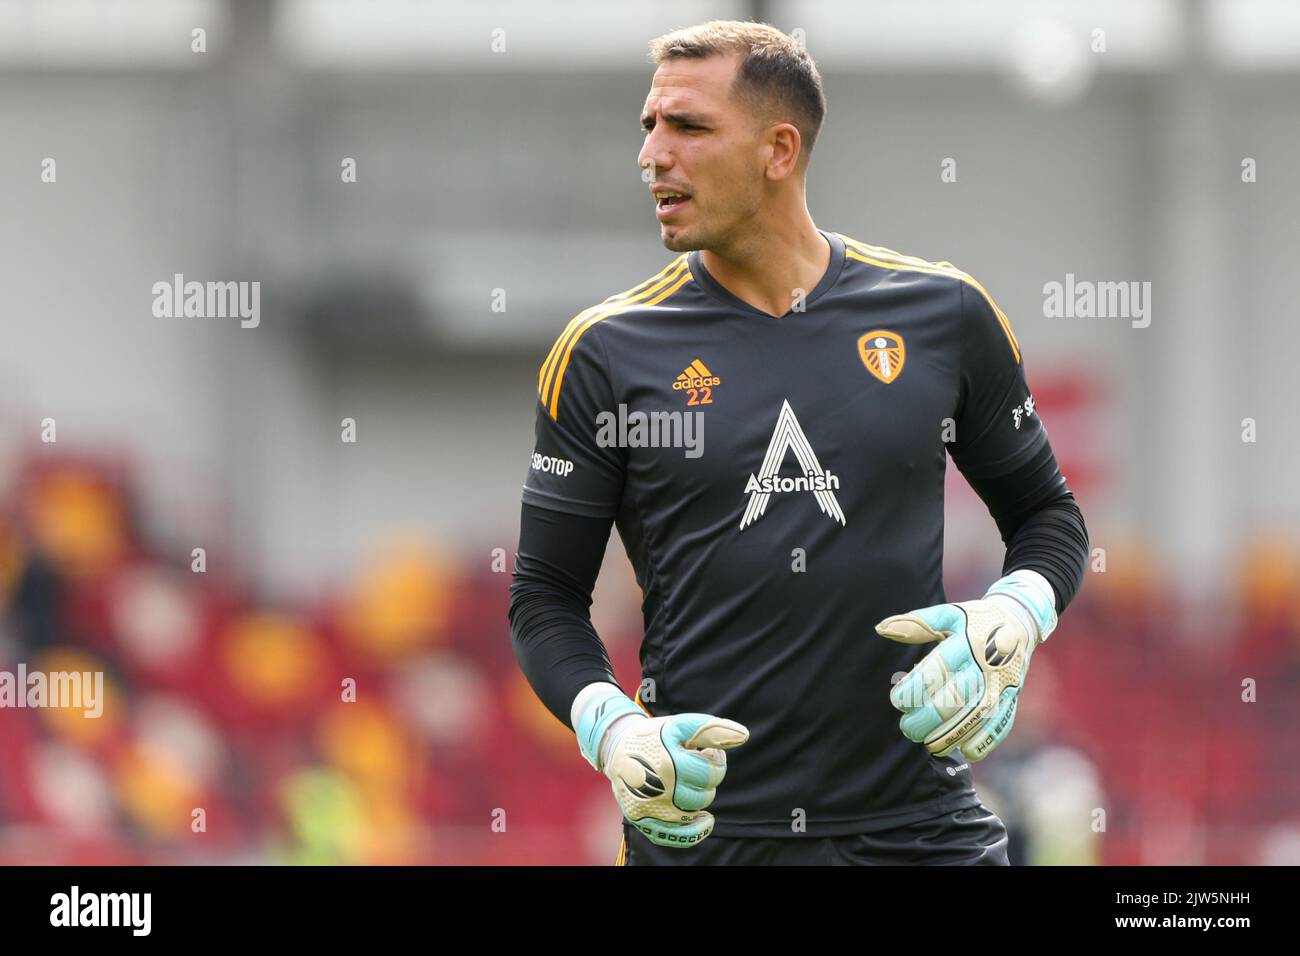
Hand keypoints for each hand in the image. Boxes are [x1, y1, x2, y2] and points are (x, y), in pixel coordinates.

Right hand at [602, 712, 748, 846]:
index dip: (716, 761)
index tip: (708, 753)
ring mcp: (649, 808)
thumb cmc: (652, 735)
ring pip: (693, 812)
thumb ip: (711, 729)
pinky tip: (705, 820)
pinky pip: (675, 836)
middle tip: (697, 765)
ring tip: (689, 781)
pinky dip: (694, 832)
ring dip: (699, 797)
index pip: (711, 772)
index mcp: (669, 764)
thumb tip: (743, 735)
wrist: (615, 747)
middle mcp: (659, 790)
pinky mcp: (642, 820)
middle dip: (708, 779)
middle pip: (704, 794)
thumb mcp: (679, 725)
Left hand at [875, 595, 1037, 762]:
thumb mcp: (949, 614)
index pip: (938, 669)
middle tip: (907, 728)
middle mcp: (987, 664)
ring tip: (929, 744)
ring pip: (977, 715)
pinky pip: (1002, 722)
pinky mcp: (1012, 696)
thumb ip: (916, 624)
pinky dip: (986, 740)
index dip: (916, 688)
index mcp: (967, 641)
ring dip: (953, 734)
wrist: (1021, 621)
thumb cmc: (976, 620)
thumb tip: (881, 628)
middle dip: (929, 717)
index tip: (897, 701)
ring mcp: (1002, 683)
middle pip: (957, 696)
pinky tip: (966, 750)